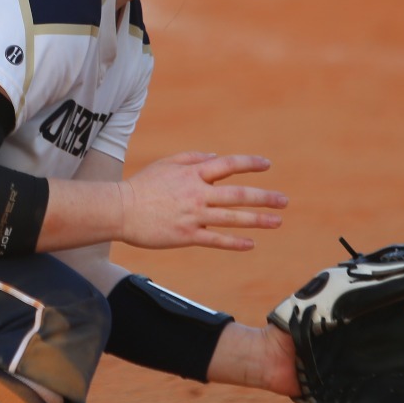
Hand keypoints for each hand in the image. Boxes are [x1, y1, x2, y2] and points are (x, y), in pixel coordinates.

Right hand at [116, 151, 285, 251]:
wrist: (120, 209)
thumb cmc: (142, 185)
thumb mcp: (167, 163)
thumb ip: (193, 159)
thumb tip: (216, 158)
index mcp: (192, 174)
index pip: (227, 165)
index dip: (249, 164)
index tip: (266, 165)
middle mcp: (197, 194)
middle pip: (238, 195)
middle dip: (264, 197)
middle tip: (284, 201)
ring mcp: (193, 216)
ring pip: (232, 218)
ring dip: (257, 220)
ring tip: (277, 221)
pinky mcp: (186, 236)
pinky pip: (216, 240)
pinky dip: (234, 242)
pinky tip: (250, 244)